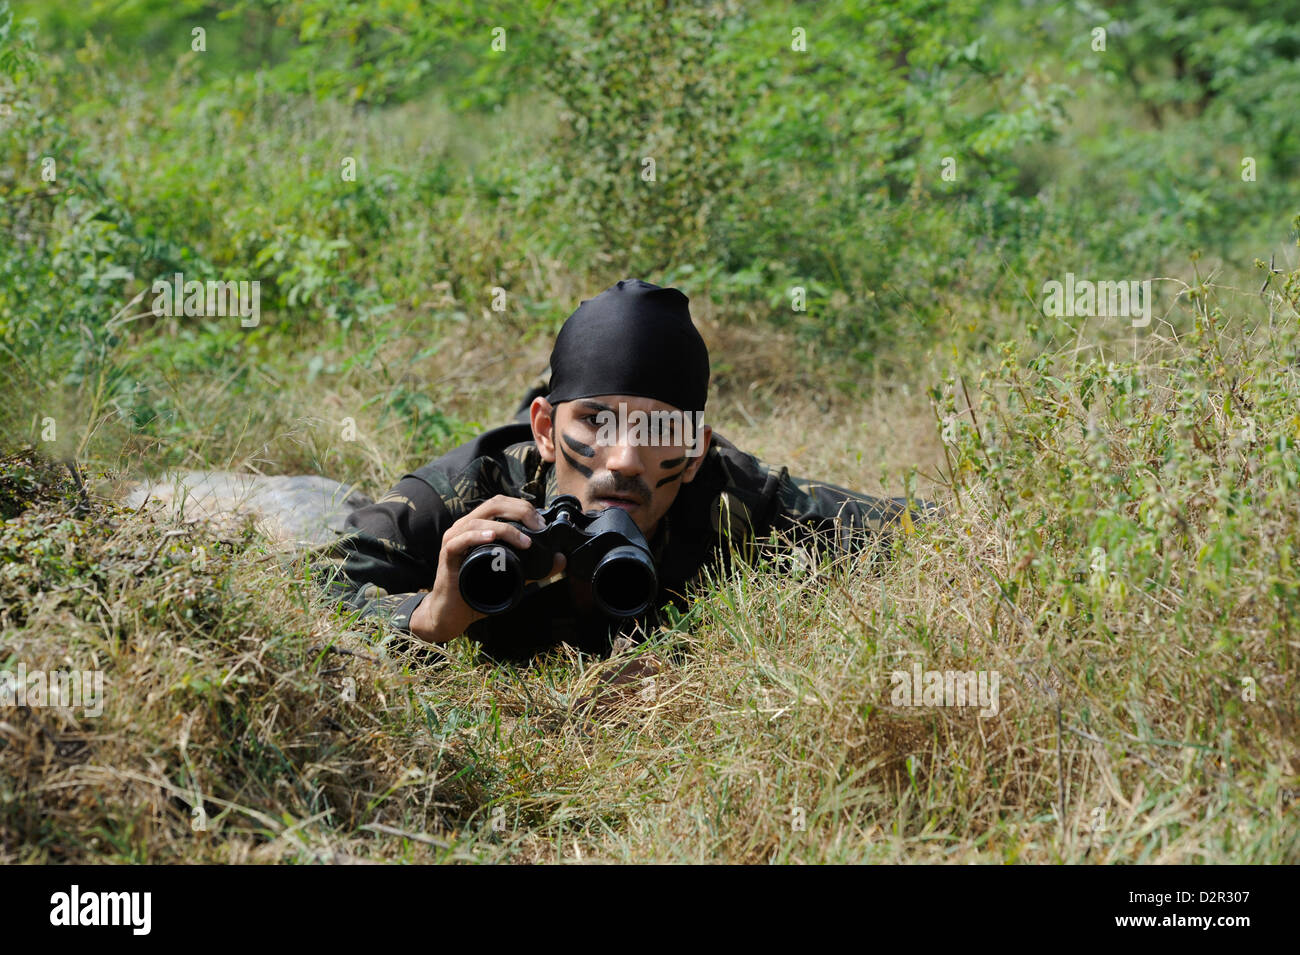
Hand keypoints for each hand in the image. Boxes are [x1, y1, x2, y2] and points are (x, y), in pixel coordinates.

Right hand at [409, 495, 564, 642]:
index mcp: (480, 527)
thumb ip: (535, 568)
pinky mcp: (446, 556)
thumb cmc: (478, 591)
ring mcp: (454, 540)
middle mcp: (466, 527)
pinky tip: (491, 539)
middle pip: (493, 504)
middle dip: (519, 511)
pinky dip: (476, 536)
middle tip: (537, 527)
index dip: (523, 507)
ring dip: (505, 528)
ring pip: (478, 521)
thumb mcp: (512, 577)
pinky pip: (459, 541)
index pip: (502, 503)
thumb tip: (560, 559)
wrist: (452, 613)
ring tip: (525, 541)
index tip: (541, 523)